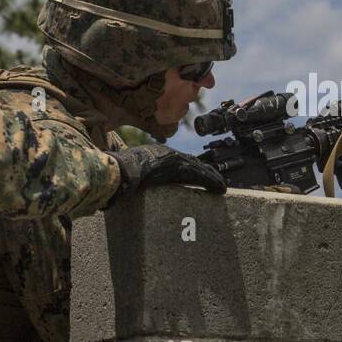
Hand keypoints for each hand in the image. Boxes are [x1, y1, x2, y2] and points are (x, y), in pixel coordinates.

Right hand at [108, 144, 226, 199]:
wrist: (119, 169)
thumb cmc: (119, 173)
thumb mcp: (131, 171)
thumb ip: (138, 176)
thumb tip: (133, 188)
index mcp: (158, 154)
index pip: (181, 161)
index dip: (193, 168)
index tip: (202, 174)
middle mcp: (168, 153)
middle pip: (193, 163)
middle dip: (207, 172)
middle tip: (218, 182)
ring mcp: (174, 159)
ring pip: (199, 168)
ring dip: (212, 178)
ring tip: (221, 187)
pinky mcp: (178, 167)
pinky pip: (198, 175)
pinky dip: (210, 181)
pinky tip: (218, 188)